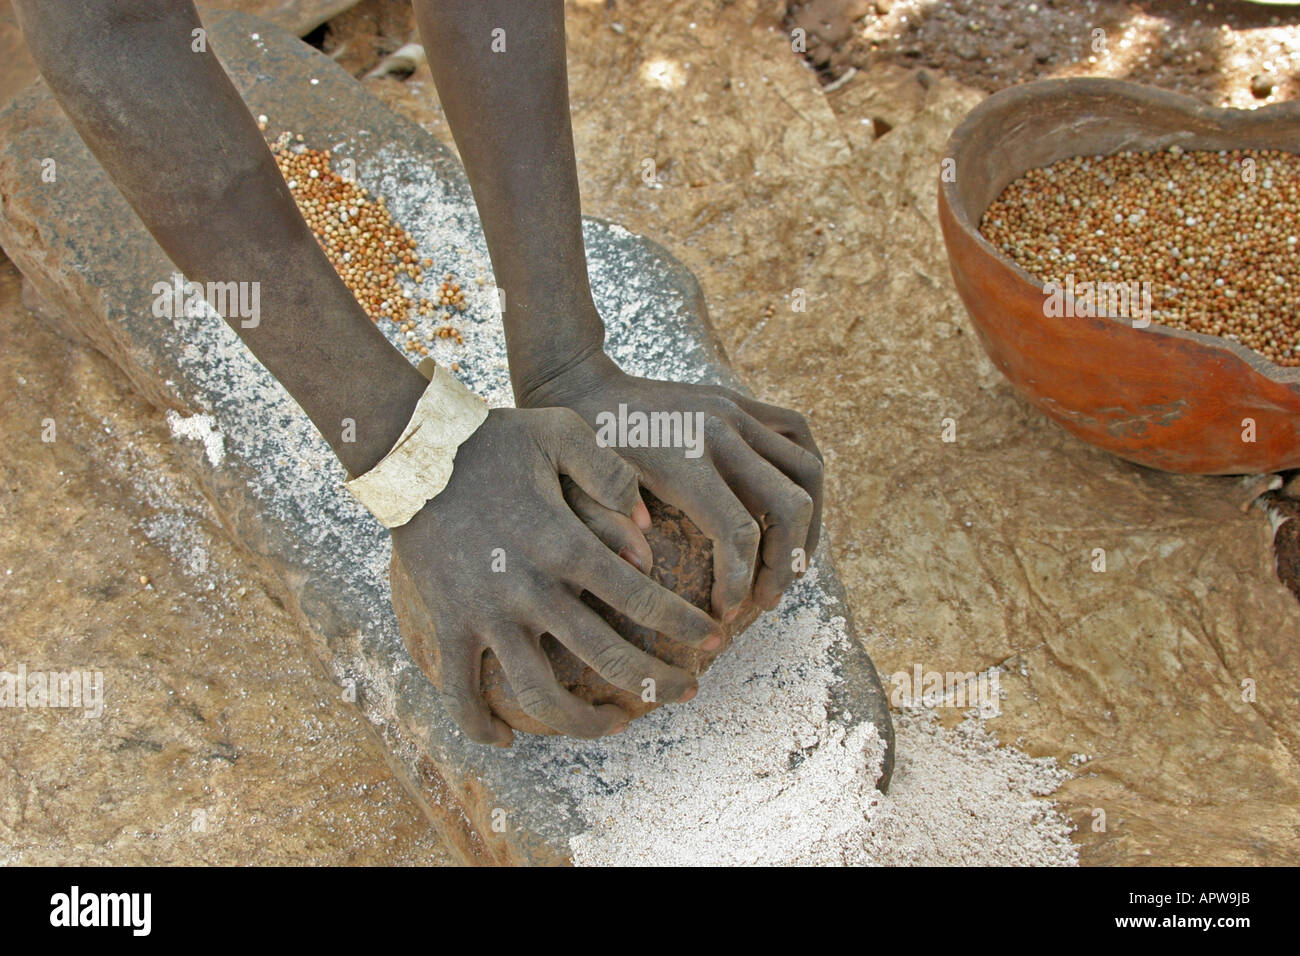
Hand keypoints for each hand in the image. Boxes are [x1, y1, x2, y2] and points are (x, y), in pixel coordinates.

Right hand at [390, 406, 720, 744]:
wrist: (413, 452)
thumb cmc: (495, 438)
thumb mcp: (562, 432)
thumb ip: (613, 473)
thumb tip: (649, 526)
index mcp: (565, 545)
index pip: (643, 602)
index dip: (686, 626)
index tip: (714, 639)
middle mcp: (531, 591)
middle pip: (606, 659)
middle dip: (657, 682)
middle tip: (688, 691)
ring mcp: (487, 615)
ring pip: (540, 695)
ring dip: (583, 723)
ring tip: (616, 726)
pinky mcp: (449, 625)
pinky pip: (461, 692)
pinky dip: (479, 727)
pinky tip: (505, 742)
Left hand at [521, 353, 824, 619]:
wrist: (578, 381)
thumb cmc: (575, 446)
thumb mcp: (581, 489)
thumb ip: (609, 530)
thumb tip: (647, 572)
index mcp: (681, 456)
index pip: (738, 531)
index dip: (740, 582)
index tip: (725, 614)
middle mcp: (720, 429)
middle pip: (788, 505)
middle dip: (783, 564)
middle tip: (766, 601)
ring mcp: (735, 410)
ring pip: (807, 470)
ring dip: (809, 523)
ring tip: (791, 564)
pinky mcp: (739, 401)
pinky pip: (797, 435)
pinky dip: (806, 475)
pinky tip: (794, 510)